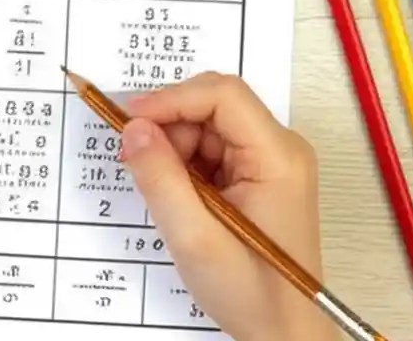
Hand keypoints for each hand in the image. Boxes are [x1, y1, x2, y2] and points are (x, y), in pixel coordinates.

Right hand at [120, 73, 335, 340]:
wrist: (281, 332)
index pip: (222, 95)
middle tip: (138, 162)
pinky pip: (210, 150)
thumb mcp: (195, 237)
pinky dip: (183, 165)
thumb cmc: (253, 293)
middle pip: (212, 106)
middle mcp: (279, 150)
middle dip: (168, 127)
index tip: (130, 121)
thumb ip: (160, 178)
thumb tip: (133, 129)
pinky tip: (178, 197)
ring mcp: (269, 162)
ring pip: (206, 127)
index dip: (171, 98)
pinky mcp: (255, 176)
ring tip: (163, 192)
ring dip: (173, 149)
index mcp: (278, 157)